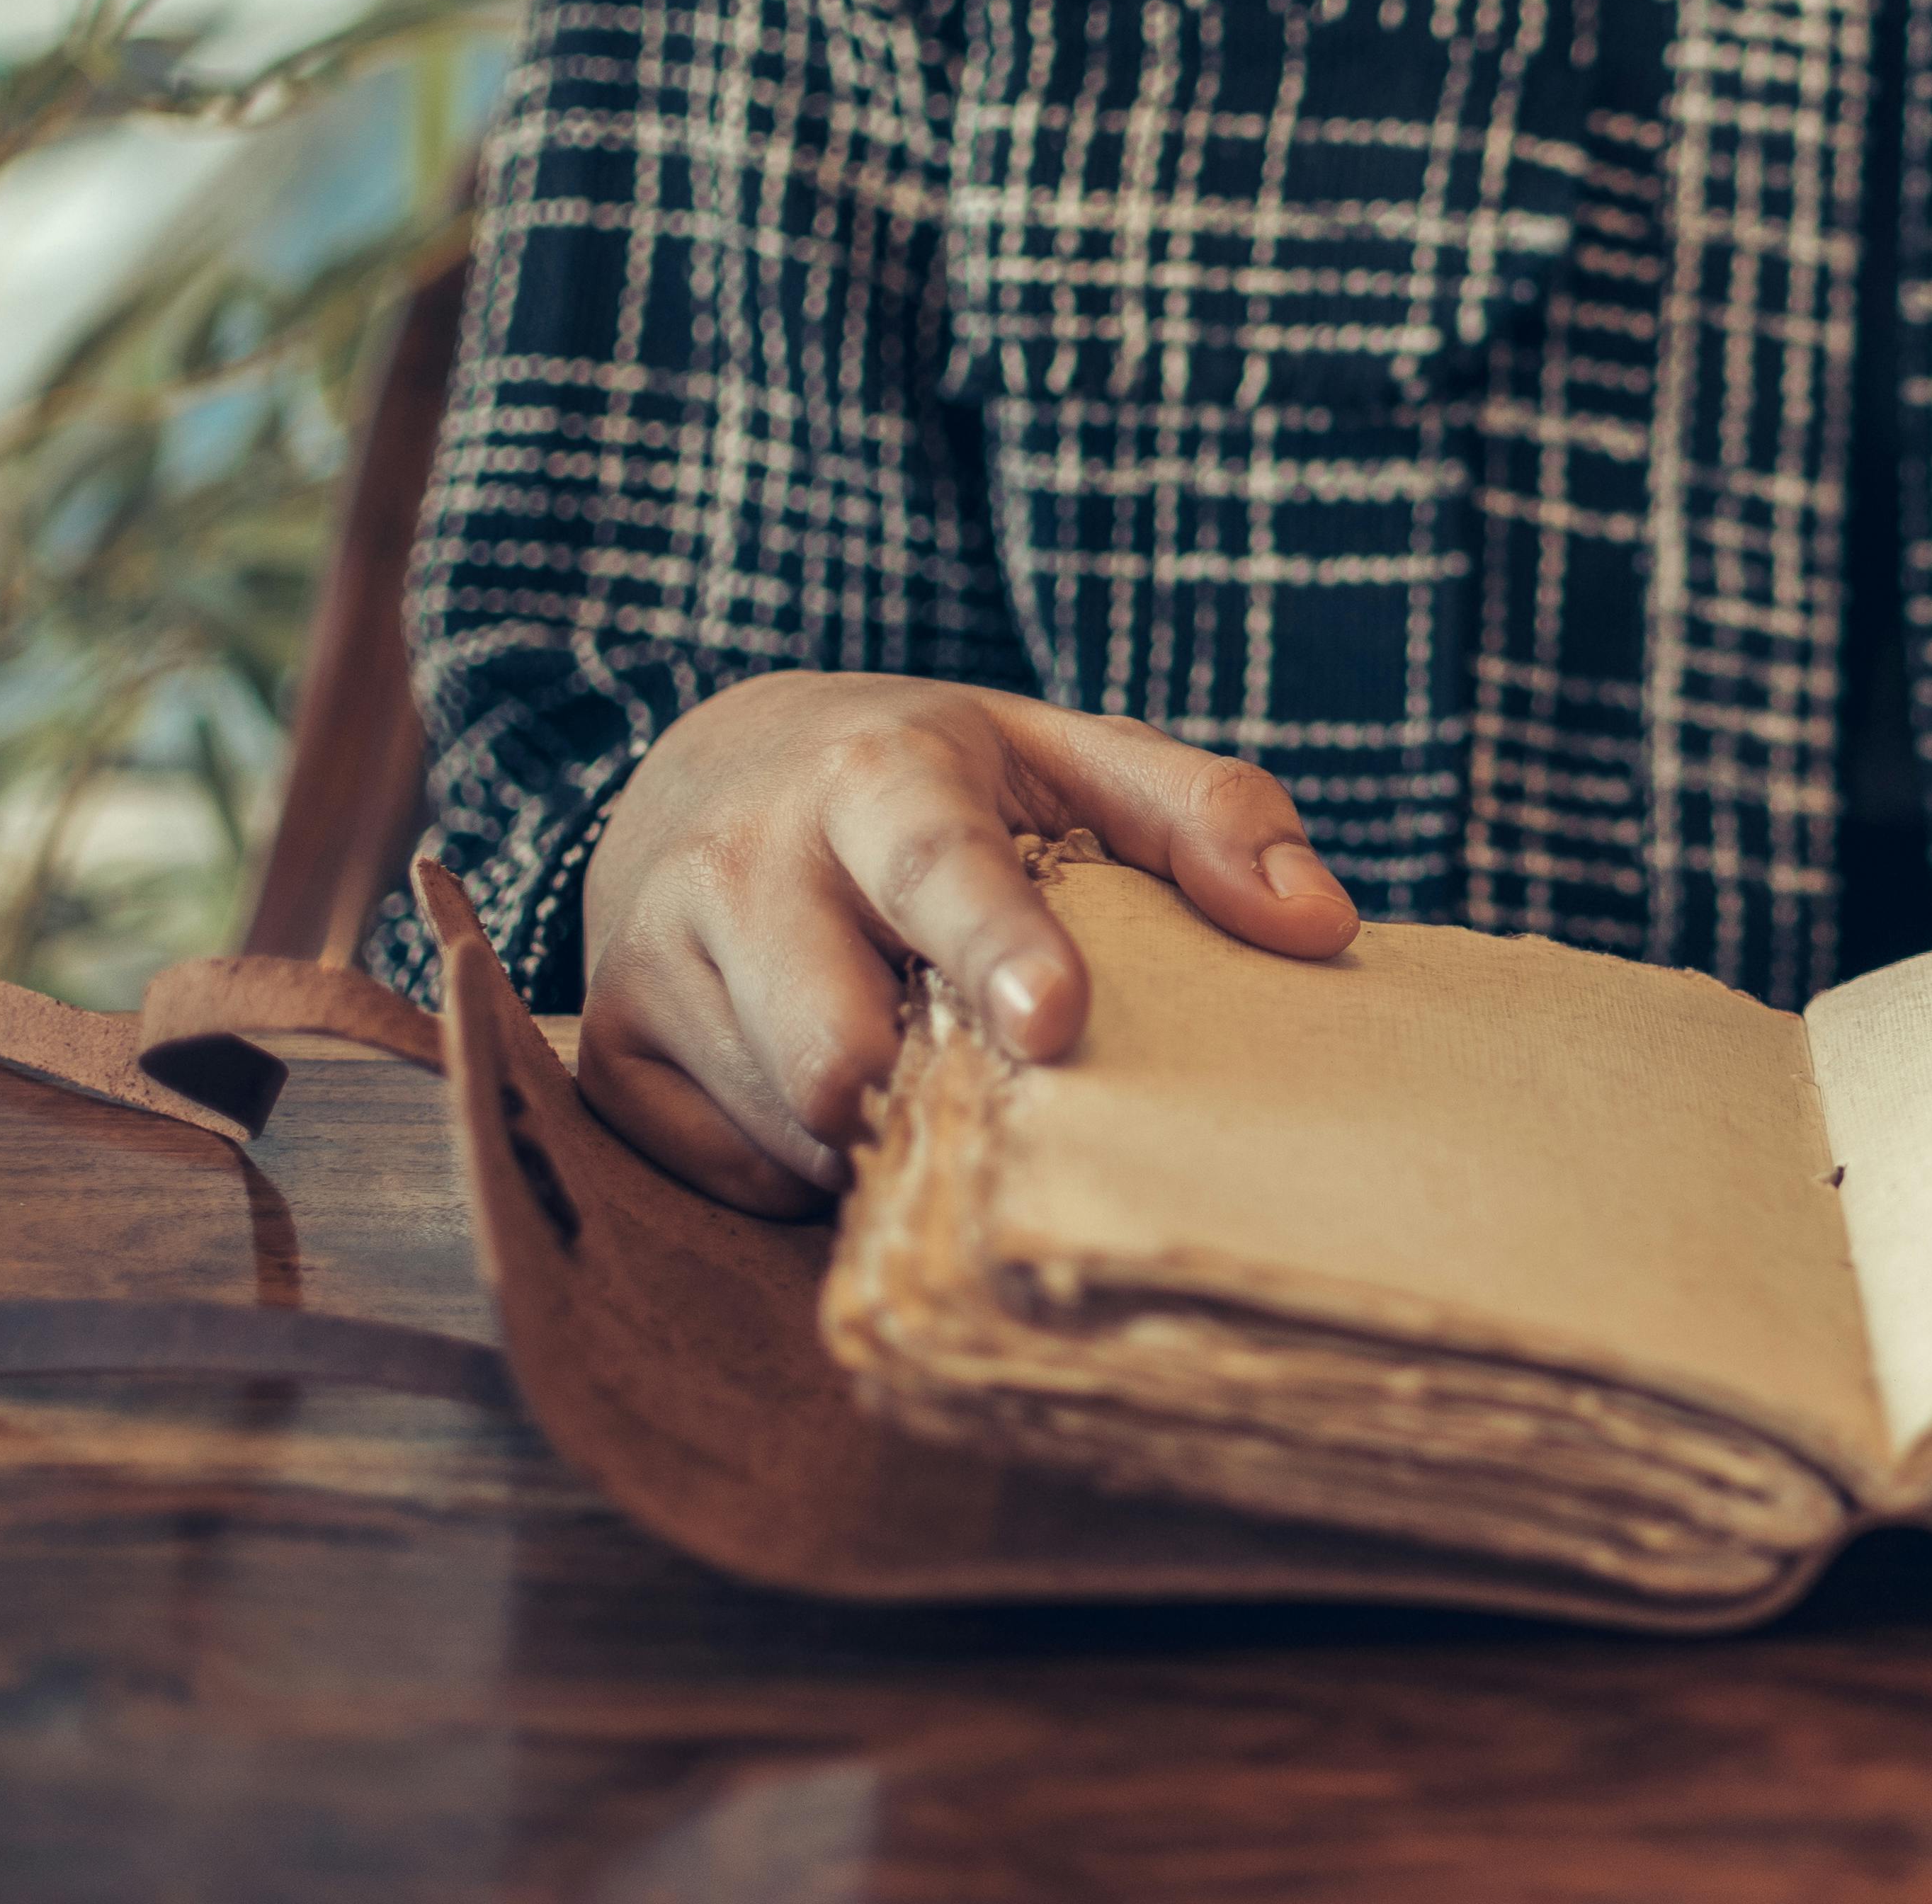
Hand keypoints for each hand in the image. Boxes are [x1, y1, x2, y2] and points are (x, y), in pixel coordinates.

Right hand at [577, 673, 1356, 1214]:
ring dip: (881, 1134)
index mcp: (871, 775)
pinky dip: (803, 1163)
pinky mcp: (611, 1055)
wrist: (710, 764)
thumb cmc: (936, 779)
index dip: (996, 947)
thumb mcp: (1073, 757)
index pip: (935, 870)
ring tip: (908, 1054)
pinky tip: (827, 1083)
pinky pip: (730, 1174)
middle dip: (932, 1091)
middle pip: (838, 1049)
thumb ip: (1209, 818)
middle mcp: (740, 863)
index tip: (1054, 1020)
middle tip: (991, 1064)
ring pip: (789, 1129)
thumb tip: (1321, 924)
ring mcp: (651, 963)